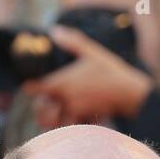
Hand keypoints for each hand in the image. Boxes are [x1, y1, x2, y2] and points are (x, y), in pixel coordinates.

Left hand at [21, 25, 151, 125]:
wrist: (129, 92)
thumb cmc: (111, 70)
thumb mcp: (91, 52)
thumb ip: (72, 42)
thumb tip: (54, 30)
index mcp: (61, 82)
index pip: (35, 88)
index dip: (30, 88)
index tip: (30, 87)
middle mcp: (64, 99)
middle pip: (40, 108)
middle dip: (40, 107)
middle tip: (43, 105)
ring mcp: (74, 112)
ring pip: (52, 121)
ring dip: (50, 120)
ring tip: (53, 116)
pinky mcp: (85, 121)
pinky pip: (69, 128)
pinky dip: (67, 127)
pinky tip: (69, 122)